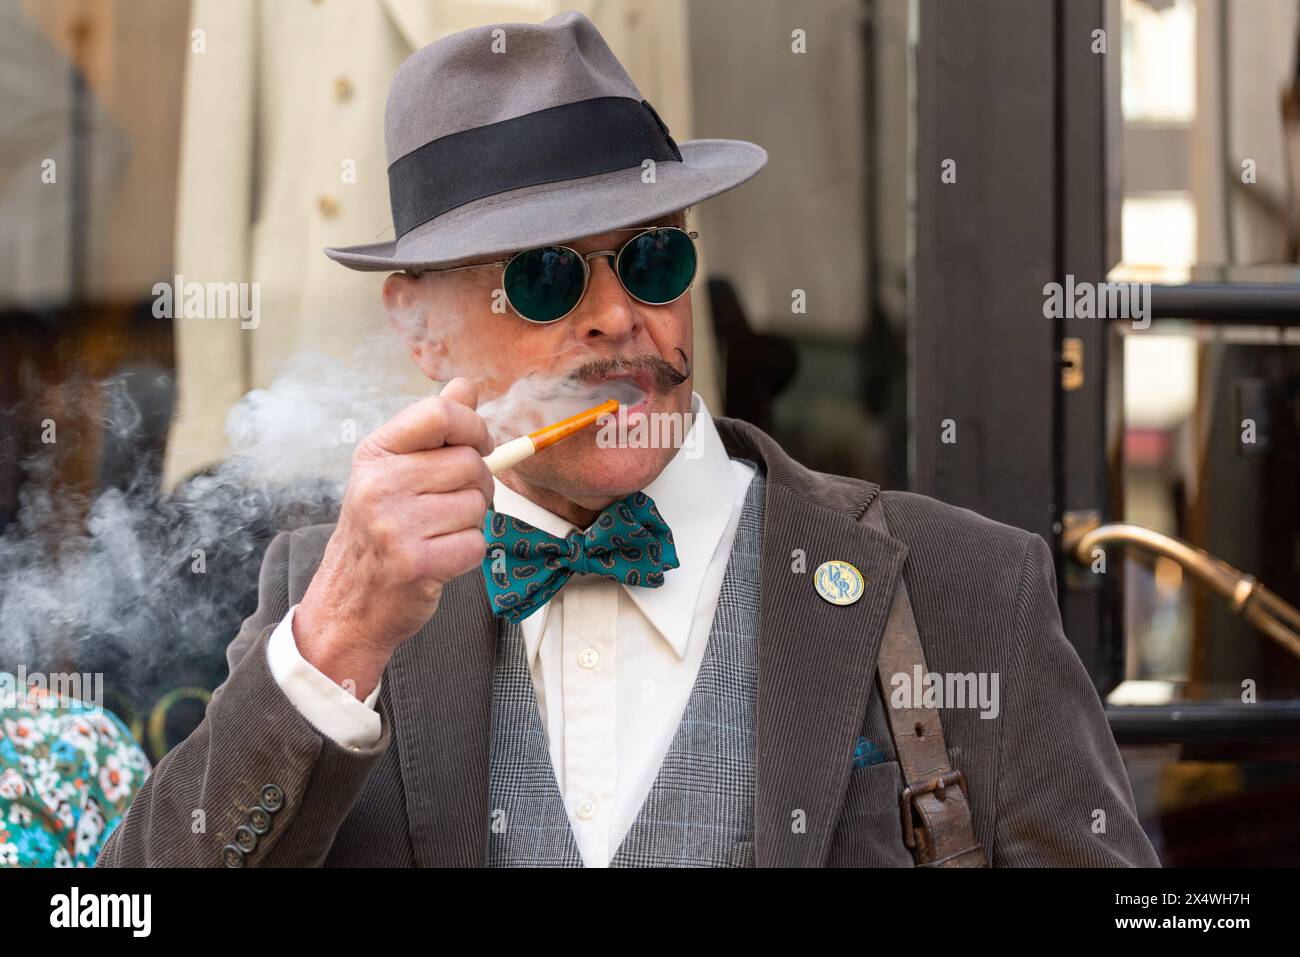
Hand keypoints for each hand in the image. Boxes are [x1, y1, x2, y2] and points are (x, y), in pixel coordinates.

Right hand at [294, 377, 494, 699]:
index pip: (439, 413)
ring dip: (471, 521)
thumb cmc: (378, 530)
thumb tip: (467, 386)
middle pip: (470, 463)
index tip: (480, 445)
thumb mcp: (392, 470)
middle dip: (477, 484)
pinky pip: (477, 542)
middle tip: (453, 503)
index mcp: (375, 452)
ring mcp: (395, 525)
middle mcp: (380, 484)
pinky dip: (468, 552)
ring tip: (439, 532)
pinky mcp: (416, 563)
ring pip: (478, 504)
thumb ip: (432, 428)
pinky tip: (440, 556)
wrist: (350, 602)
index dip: (473, 426)